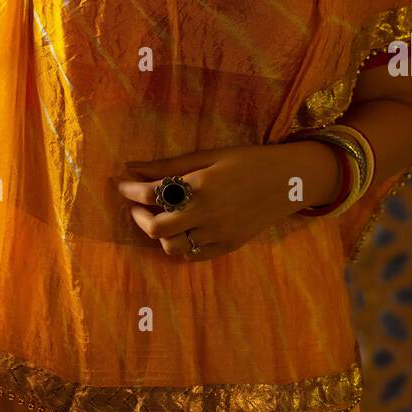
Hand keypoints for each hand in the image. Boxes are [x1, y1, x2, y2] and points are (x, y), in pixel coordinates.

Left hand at [116, 142, 333, 261]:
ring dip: (159, 233)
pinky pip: (193, 255)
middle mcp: (207, 215)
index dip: (131, 190)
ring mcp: (218, 235)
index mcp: (201, 187)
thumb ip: (169, 165)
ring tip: (158, 216)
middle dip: (139, 215)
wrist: (288, 181)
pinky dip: (179, 245)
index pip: (152, 194)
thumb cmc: (248, 160)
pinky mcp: (228, 247)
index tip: (122, 183)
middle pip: (156, 228)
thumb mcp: (208, 155)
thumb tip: (132, 166)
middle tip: (137, 203)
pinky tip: (180, 228)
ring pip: (172, 248)